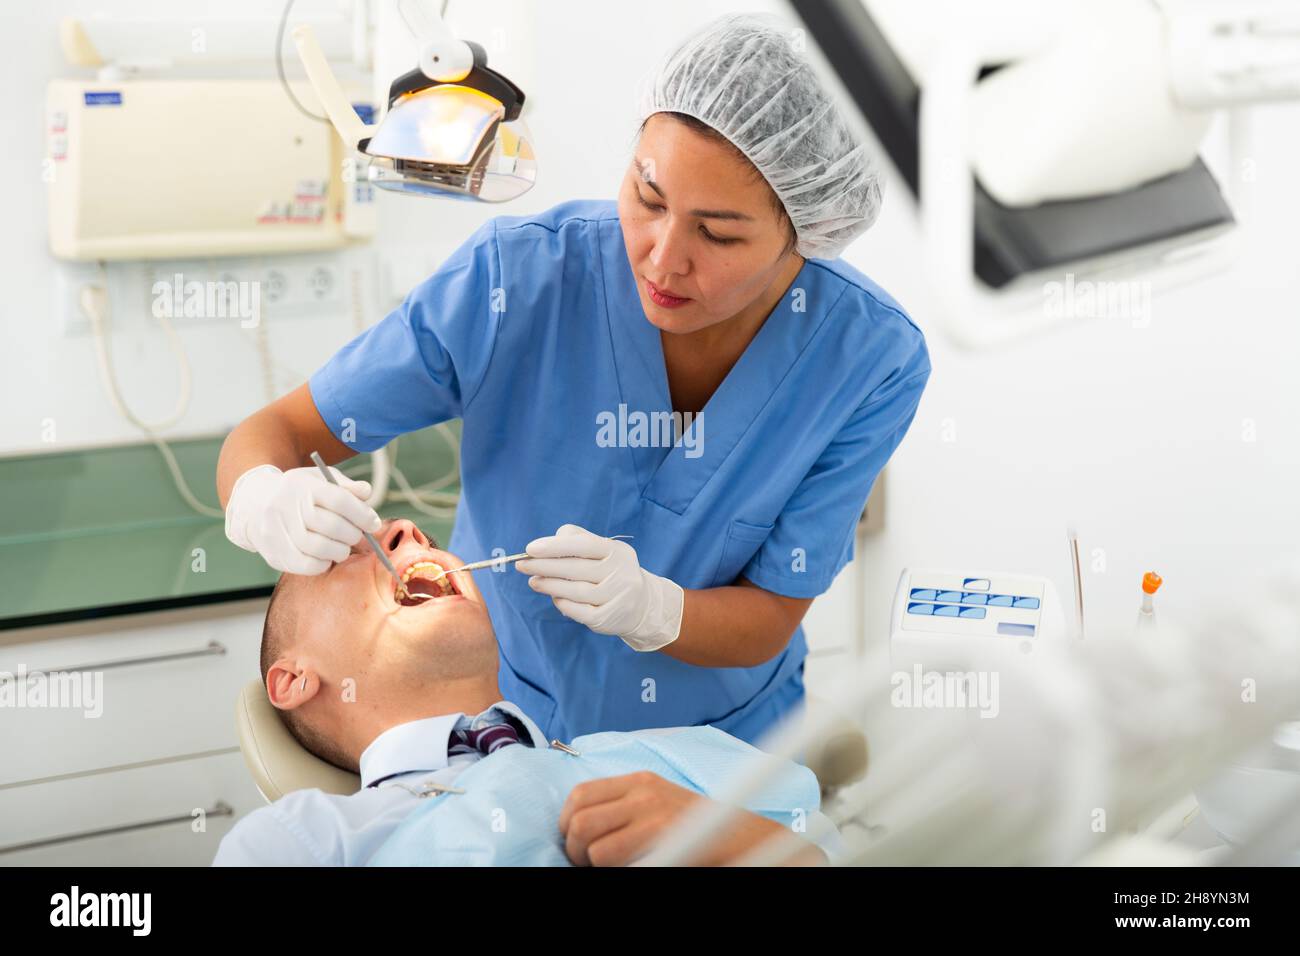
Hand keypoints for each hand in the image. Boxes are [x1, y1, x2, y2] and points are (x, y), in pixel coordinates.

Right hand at [224, 463, 380, 574]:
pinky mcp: (272, 552)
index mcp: (302, 485)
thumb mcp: (320, 480)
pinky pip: (304, 565)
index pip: (339, 500)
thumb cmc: (298, 493)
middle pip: (331, 526)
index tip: (373, 524)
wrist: (254, 504)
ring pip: (318, 547)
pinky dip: (322, 564)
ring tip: (344, 548)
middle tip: (359, 537)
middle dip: (353, 535)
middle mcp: (285, 506)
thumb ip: (346, 486)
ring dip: (340, 551)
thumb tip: (366, 493)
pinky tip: (327, 558)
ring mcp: (275, 530)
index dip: (362, 514)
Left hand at [516, 524, 683, 651]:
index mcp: (618, 552)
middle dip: (544, 566)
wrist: (642, 604)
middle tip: (522, 565)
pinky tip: (553, 597)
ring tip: (533, 581)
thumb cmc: (612, 571)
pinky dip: (562, 603)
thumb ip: (576, 539)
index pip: (584, 545)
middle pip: (576, 569)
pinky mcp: (608, 619)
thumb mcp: (604, 550)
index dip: (556, 546)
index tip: (531, 548)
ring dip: (549, 585)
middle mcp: (621, 574)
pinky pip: (578, 611)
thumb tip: (547, 544)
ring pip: (575, 591)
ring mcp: (616, 598)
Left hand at [558, 771, 705, 865]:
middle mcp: (644, 796)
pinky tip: (628, 868)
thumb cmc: (693, 823)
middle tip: (586, 862)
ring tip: (606, 867)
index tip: (573, 839)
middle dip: (574, 849)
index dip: (566, 822)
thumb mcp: (656, 798)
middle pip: (580, 822)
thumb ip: (622, 803)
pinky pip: (620, 865)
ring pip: (596, 851)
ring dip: (593, 866)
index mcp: (638, 781)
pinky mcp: (665, 847)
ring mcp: (654, 822)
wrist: (738, 836)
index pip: (580, 794)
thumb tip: (576, 825)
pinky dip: (616, 871)